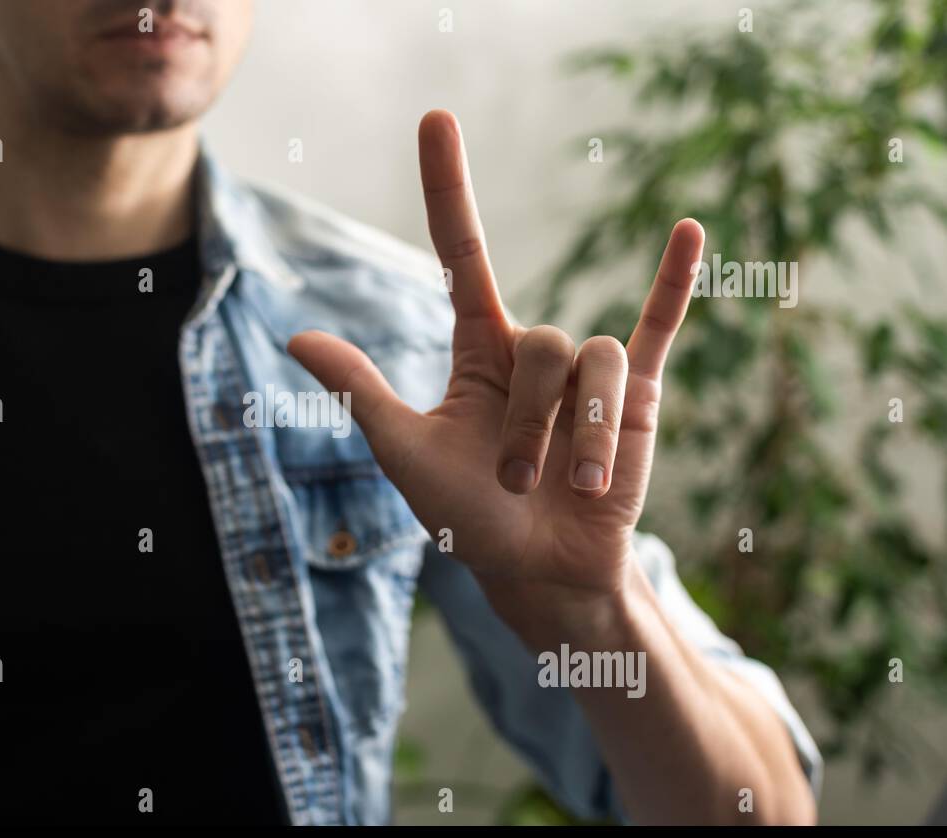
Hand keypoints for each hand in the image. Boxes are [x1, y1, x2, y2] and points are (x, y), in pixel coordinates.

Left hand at [288, 110, 704, 636]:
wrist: (538, 570)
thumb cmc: (469, 515)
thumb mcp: (406, 453)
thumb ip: (362, 391)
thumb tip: (294, 336)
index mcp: (477, 351)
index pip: (459, 253)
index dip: (446, 189)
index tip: (436, 121)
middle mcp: (532, 351)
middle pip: (539, 342)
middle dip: (527, 424)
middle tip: (513, 482)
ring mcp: (586, 370)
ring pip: (589, 361)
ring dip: (577, 432)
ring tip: (573, 483)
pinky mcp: (635, 395)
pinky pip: (655, 329)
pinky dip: (672, 284)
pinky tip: (689, 231)